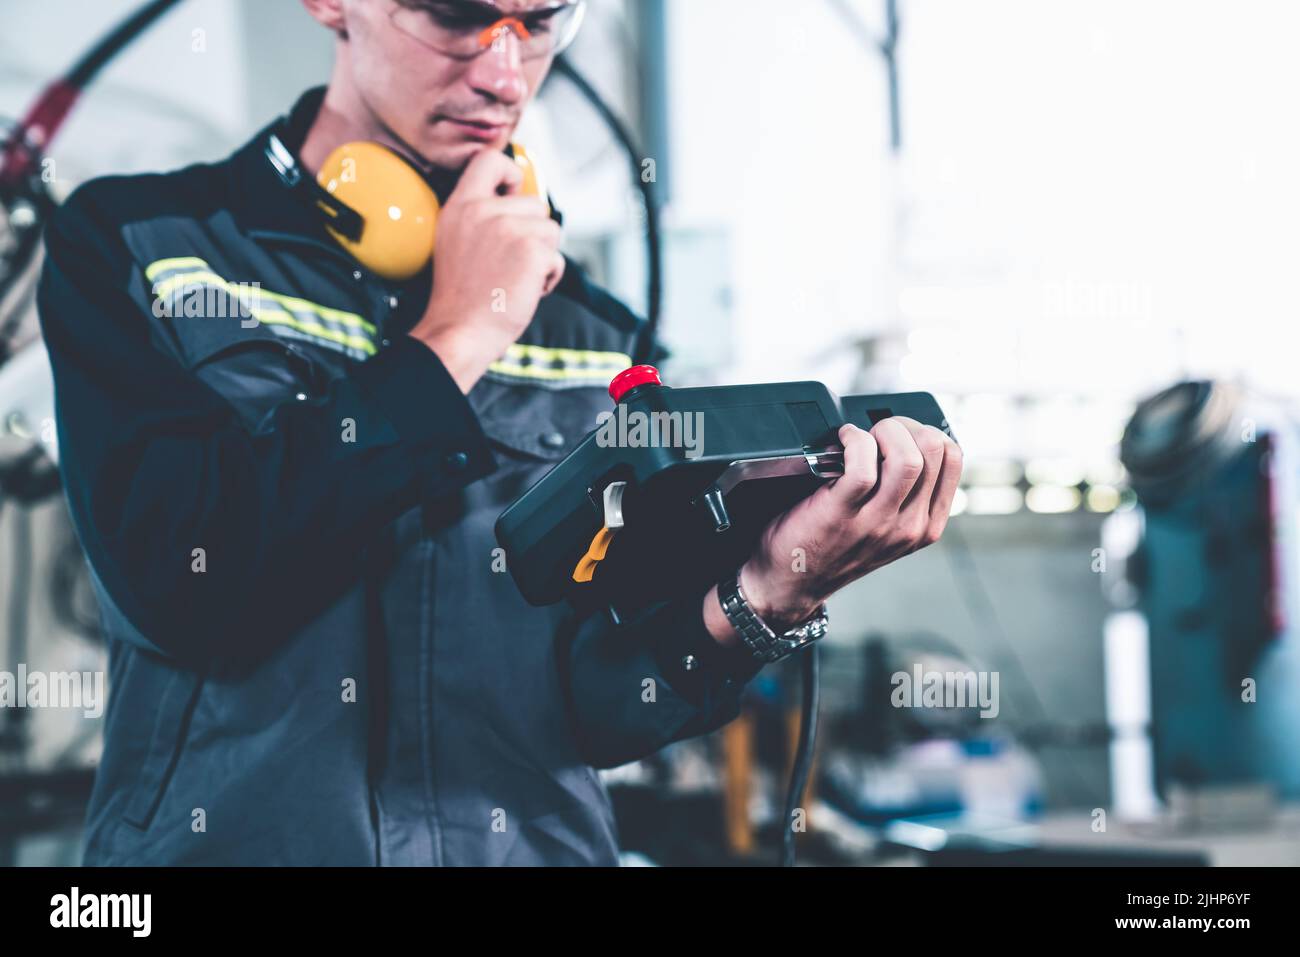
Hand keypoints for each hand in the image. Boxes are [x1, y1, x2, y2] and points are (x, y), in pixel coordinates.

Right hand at [410, 149, 563, 392]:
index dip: (511, 175)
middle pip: (536, 203)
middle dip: (534, 233)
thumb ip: (480, 216)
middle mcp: (482, 211)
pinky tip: (524, 291)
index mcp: (460, 205)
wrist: (458, 331)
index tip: (512, 198)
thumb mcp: (455, 241)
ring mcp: (508, 229)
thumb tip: (519, 200)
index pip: (490, 159)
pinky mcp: (531, 251)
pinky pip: (556, 259)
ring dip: (542, 256)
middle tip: (511, 262)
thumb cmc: (460, 297)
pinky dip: (548, 278)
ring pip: (551, 230)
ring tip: (515, 278)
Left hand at [703, 417, 962, 645]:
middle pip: (934, 452)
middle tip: (878, 430)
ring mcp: (877, 523)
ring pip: (907, 458)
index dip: (928, 431)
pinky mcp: (842, 514)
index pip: (953, 459)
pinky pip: (861, 463)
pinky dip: (852, 440)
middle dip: (905, 426)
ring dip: (883, 432)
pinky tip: (840, 441)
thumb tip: (907, 440)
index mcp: (925, 526)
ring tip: (862, 436)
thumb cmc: (832, 548)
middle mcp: (909, 527)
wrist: (790, 583)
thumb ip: (905, 496)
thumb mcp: (886, 530)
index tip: (903, 431)